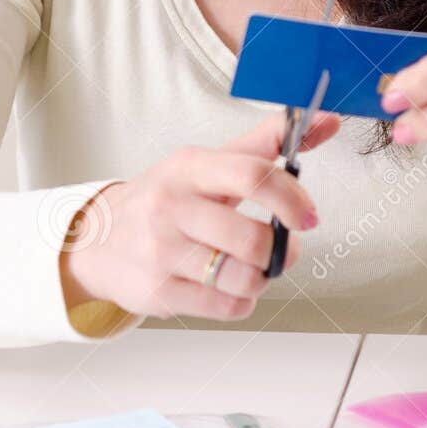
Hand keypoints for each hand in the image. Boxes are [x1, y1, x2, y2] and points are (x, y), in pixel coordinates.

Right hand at [60, 107, 341, 321]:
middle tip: (280, 249)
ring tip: (252, 267)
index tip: (308, 215)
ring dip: (262, 277)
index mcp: (189, 168)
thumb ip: (267, 143)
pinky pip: (226, 306)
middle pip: (252, 238)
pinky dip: (241, 300)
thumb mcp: (209, 162)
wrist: (99, 240)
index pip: (252, 175)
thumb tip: (327, 121)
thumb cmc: (167, 199)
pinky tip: (229, 286)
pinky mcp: (159, 292)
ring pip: (243, 278)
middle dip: (280, 250)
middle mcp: (171, 207)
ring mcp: (162, 252)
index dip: (292, 198)